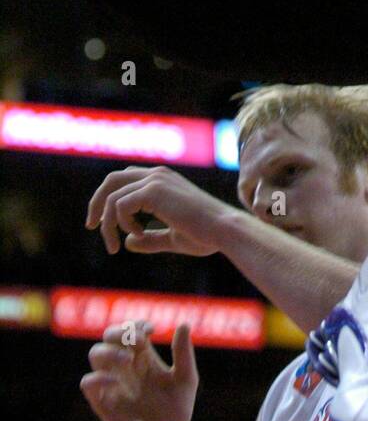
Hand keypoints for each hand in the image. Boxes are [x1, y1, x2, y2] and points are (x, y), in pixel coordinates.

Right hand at [80, 321, 197, 420]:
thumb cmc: (177, 409)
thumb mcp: (186, 379)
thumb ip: (183, 353)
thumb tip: (184, 324)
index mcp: (144, 358)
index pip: (131, 330)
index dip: (137, 323)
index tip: (151, 329)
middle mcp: (125, 367)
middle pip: (109, 336)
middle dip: (119, 330)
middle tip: (138, 339)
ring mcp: (113, 383)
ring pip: (95, 354)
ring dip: (109, 350)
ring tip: (129, 359)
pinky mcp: (103, 403)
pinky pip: (88, 383)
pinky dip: (98, 377)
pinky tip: (117, 381)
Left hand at [86, 164, 237, 256]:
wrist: (223, 230)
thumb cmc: (205, 235)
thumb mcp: (173, 238)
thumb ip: (150, 239)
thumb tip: (128, 243)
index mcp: (163, 180)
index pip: (125, 179)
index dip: (108, 199)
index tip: (100, 224)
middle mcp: (157, 175)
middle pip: (112, 179)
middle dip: (97, 202)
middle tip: (91, 226)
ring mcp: (155, 180)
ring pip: (112, 196)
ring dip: (108, 223)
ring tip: (114, 245)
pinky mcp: (153, 191)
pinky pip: (120, 205)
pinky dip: (121, 223)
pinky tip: (139, 234)